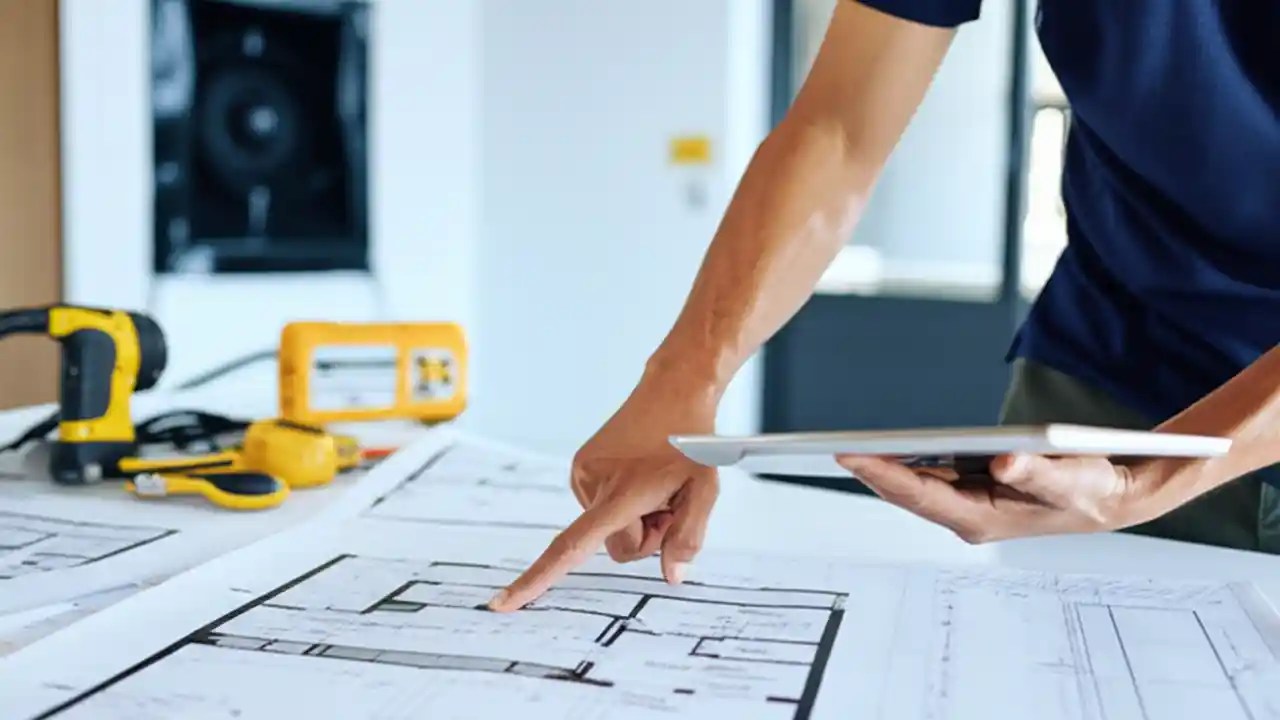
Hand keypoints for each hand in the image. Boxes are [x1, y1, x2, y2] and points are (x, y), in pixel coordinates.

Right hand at [488, 376, 719, 611]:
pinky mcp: (581, 467)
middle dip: (644, 535)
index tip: (502, 603)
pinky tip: (640, 476)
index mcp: (619, 492)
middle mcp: (593, 483)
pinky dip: (621, 502)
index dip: (536, 579)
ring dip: (633, 516)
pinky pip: (600, 508)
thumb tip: (671, 576)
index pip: (571, 546)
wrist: (672, 392)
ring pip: (606, 528)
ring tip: (654, 482)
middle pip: (615, 548)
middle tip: (668, 502)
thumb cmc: (691, 441)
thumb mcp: (705, 491)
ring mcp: (583, 473)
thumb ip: (688, 537)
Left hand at [836, 453, 1155, 542]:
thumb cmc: (1091, 489)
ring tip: (847, 445)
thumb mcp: (1071, 477)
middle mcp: (968, 516)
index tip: (850, 456)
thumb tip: (1005, 463)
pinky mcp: (972, 489)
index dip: (882, 473)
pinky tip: (887, 446)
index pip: (920, 495)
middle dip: (870, 469)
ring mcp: (968, 504)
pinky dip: (906, 462)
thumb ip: (1038, 472)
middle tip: (832, 446)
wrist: (1111, 497)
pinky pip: (928, 476)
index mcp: (982, 519)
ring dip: (883, 466)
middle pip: (907, 492)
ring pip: (913, 485)